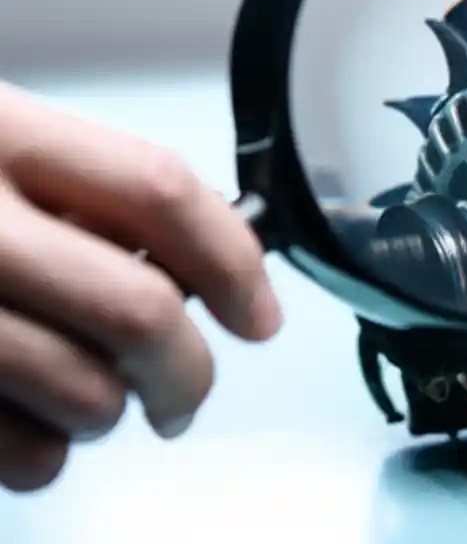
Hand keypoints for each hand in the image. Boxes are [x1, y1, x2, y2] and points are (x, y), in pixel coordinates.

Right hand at [0, 83, 281, 491]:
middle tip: (189, 390)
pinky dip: (42, 456)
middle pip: (138, 312)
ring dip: (111, 415)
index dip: (234, 259)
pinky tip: (21, 423)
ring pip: (84, 398)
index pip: (159, 191)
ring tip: (90, 399)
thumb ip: (81, 193)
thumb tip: (205, 269)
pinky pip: (20, 459)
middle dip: (191, 371)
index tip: (259, 311)